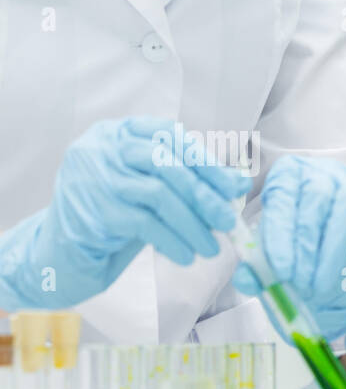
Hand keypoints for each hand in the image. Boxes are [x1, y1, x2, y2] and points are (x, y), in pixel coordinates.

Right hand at [0, 118, 249, 308]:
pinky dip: (172, 241)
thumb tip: (238, 183)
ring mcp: (93, 178)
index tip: (233, 186)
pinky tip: (186, 255)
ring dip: (192, 224)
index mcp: (116, 133)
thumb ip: (186, 181)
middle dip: (204, 193)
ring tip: (211, 247)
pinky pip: (145, 223)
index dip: (205, 160)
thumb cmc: (114, 218)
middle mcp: (100, 149)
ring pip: (158, 194)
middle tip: (227, 221)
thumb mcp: (150, 191)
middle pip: (165, 162)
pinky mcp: (92, 211)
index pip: (168, 134)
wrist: (63, 255)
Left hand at [232, 156, 345, 340]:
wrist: (329, 245)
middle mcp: (322, 170)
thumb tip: (248, 281)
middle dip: (310, 248)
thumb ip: (256, 269)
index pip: (282, 198)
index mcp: (286, 174)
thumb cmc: (296, 247)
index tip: (281, 271)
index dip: (280, 235)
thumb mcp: (271, 254)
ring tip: (323, 289)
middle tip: (304, 286)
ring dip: (336, 254)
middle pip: (317, 198)